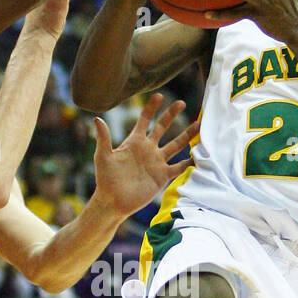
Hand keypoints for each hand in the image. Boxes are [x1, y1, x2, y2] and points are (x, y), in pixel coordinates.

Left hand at [91, 93, 198, 217]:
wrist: (113, 201)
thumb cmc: (105, 179)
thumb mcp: (103, 157)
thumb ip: (103, 138)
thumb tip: (97, 119)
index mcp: (134, 142)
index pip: (145, 120)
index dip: (151, 108)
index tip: (159, 96)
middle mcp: (148, 149)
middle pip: (163, 127)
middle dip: (171, 115)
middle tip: (182, 102)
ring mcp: (157, 162)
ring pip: (176, 145)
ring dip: (187, 135)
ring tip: (199, 124)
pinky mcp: (163, 176)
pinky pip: (179, 167)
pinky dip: (190, 162)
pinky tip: (200, 155)